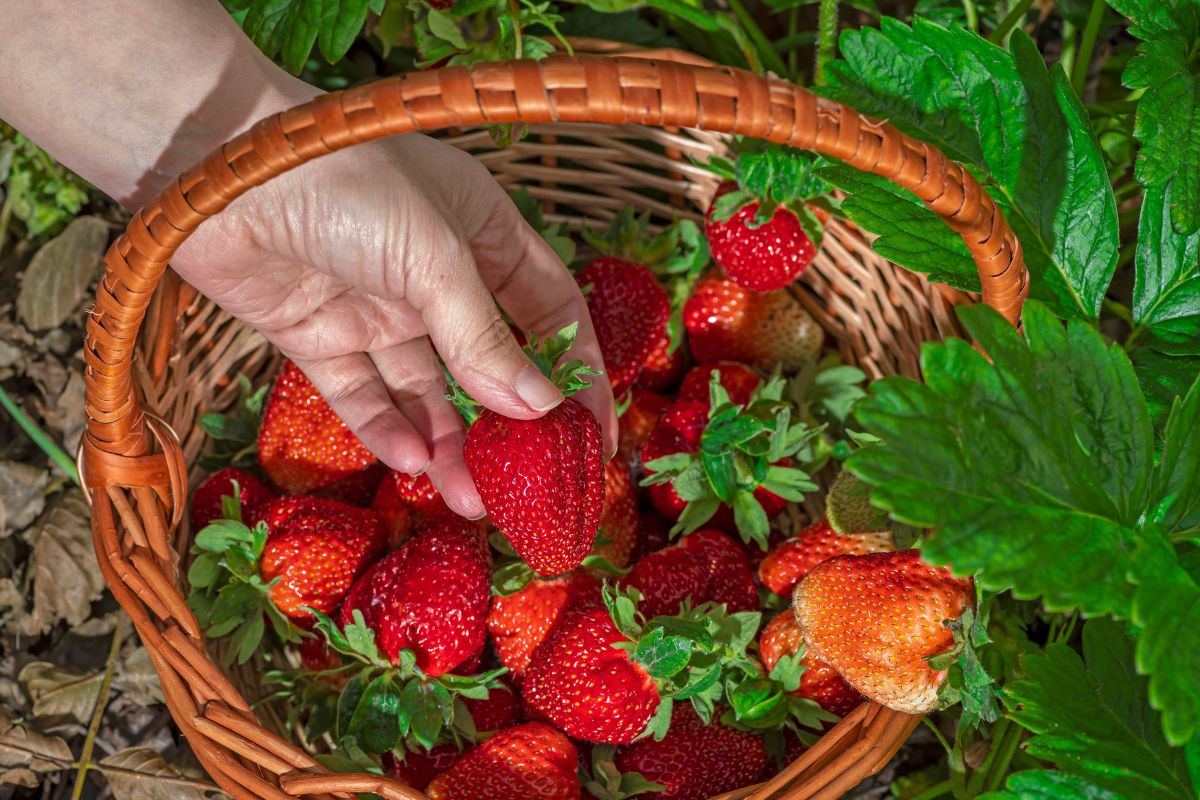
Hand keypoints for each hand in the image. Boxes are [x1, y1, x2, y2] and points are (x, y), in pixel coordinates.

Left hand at [170, 134, 615, 517]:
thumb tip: (541, 407)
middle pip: (487, 364)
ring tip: (468, 500)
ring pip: (426, 391)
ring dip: (448, 444)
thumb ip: (483, 337)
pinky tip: (411, 463)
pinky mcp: (318, 337)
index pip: (549, 311)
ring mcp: (377, 308)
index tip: (595, 432)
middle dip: (507, 425)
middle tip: (528, 487)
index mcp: (483, 233)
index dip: (576, 370)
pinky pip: (363, 395)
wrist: (215, 167)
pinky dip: (386, 430)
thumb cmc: (344, 183)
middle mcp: (435, 275)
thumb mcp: (434, 257)